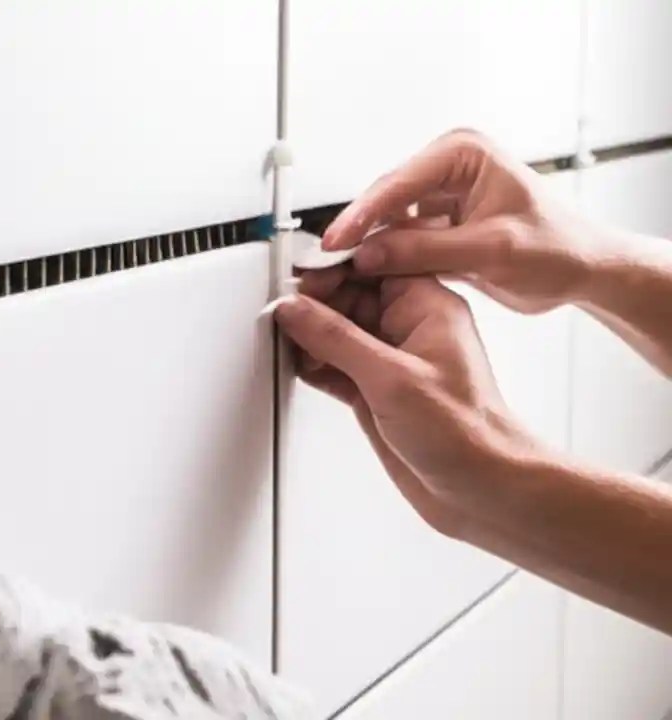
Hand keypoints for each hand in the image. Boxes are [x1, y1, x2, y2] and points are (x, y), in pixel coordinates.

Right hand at [274, 275, 541, 535]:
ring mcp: (391, 360)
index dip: (332, 269)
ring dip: (309, 336)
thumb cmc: (466, 433)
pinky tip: (298, 367)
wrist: (482, 489)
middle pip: (349, 297)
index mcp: (427, 306)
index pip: (372, 266)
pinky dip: (313, 365)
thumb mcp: (391, 378)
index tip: (300, 283)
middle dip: (314, 304)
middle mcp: (409, 328)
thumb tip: (296, 310)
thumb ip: (336, 339)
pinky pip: (335, 365)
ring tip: (287, 344)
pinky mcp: (376, 390)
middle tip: (286, 316)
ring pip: (337, 331)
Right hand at [323, 129, 596, 313]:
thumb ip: (425, 250)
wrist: (583, 270)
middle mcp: (448, 168)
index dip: (361, 215)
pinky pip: (399, 239)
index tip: (334, 241)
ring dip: (366, 246)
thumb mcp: (491, 250)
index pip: (398, 182)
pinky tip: (363, 274)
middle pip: (384, 199)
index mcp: (464, 153)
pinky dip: (382, 258)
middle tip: (327, 259)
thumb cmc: (557, 247)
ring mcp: (440, 196)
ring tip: (338, 270)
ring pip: (386, 221)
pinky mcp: (438, 225)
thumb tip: (369, 253)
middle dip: (357, 230)